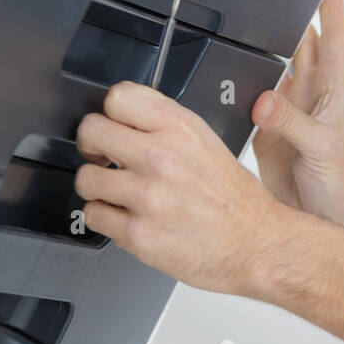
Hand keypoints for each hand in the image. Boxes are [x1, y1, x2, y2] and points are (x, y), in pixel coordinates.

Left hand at [74, 80, 291, 295]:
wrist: (258, 246)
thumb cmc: (238, 202)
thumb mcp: (210, 145)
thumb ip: (168, 129)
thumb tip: (128, 123)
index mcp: (182, 129)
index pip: (118, 97)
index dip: (111, 113)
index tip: (115, 126)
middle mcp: (162, 157)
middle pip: (91, 131)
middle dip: (93, 146)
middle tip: (104, 158)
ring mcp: (148, 196)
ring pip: (86, 177)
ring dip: (99, 187)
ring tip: (120, 195)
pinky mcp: (137, 233)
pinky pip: (93, 215)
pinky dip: (106, 218)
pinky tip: (127, 218)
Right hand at [250, 0, 343, 233]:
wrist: (331, 219)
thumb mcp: (321, 149)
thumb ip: (292, 124)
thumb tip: (265, 100)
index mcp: (332, 93)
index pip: (334, 39)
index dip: (333, 8)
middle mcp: (311, 97)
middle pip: (302, 44)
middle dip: (294, 15)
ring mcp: (289, 112)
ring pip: (277, 67)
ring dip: (267, 45)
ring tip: (253, 16)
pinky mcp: (267, 131)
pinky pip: (253, 96)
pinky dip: (243, 81)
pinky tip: (232, 69)